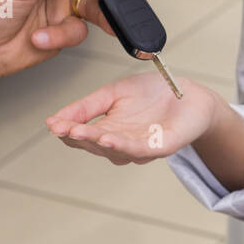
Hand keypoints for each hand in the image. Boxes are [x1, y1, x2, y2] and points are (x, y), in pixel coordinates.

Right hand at [45, 71, 219, 164]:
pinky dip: (121, 144)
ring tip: (79, 132)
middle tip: (61, 128)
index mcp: (108, 130)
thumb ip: (86, 106)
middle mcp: (121, 143)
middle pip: (94, 144)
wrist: (191, 94)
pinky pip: (138, 149)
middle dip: (77, 136)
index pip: (81, 135)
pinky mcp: (160, 147)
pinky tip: (107, 137)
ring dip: (95, 141)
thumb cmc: (154, 93)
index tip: (52, 124)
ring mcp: (140, 147)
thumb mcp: (113, 93)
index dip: (66, 130)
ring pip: (113, 149)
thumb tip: (55, 119)